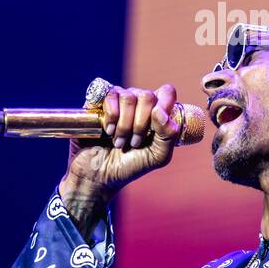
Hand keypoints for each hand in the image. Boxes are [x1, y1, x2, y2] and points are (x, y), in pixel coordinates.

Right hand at [61, 83, 183, 199]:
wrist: (100, 175)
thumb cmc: (131, 165)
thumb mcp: (158, 156)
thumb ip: (169, 134)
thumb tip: (159, 111)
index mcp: (157, 112)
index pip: (167, 92)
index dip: (164, 105)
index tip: (155, 127)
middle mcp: (140, 102)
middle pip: (147, 96)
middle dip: (140, 124)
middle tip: (134, 142)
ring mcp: (119, 100)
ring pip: (128, 97)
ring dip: (124, 125)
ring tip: (119, 141)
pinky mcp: (100, 101)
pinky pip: (110, 95)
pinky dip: (111, 116)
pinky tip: (108, 131)